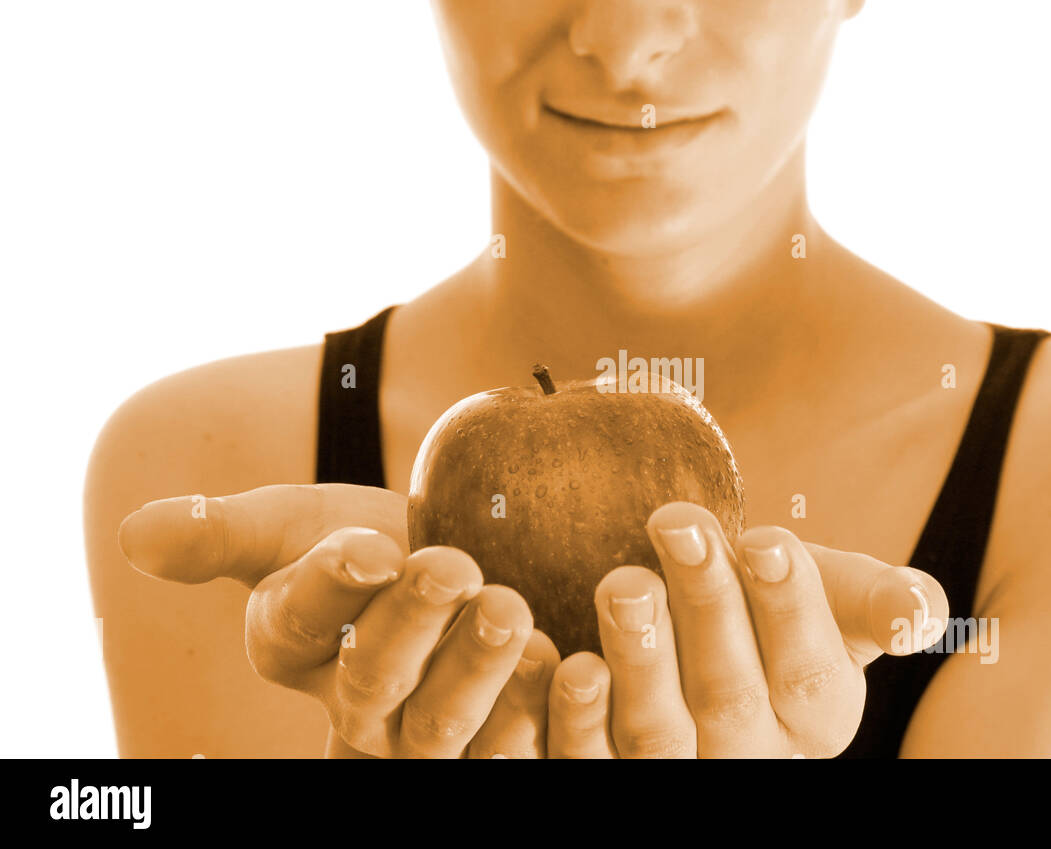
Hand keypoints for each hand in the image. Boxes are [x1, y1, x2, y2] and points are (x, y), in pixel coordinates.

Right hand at [118, 484, 558, 757]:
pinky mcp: (491, 745)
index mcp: (294, 642)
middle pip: (371, 677)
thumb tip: (136, 533)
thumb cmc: (376, 538)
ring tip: (509, 609)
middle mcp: (352, 701)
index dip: (331, 584)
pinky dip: (537, 713)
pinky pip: (508, 748)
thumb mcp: (300, 520)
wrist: (466, 551)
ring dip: (475, 671)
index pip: (297, 619)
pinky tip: (566, 665)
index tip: (370, 545)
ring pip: (440, 722)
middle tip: (452, 567)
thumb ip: (228, 529)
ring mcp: (423, 731)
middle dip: (410, 622)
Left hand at [546, 502, 947, 757]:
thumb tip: (920, 618)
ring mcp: (678, 771)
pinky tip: (570, 663)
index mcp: (819, 715)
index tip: (764, 538)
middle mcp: (753, 759)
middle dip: (707, 606)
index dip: (789, 605)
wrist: (707, 622)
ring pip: (658, 733)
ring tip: (624, 582)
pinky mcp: (608, 771)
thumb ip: (883, 600)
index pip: (811, 670)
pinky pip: (588, 760)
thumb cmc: (776, 599)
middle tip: (679, 526)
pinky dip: (576, 719)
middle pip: (730, 695)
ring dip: (640, 657)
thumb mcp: (838, 592)